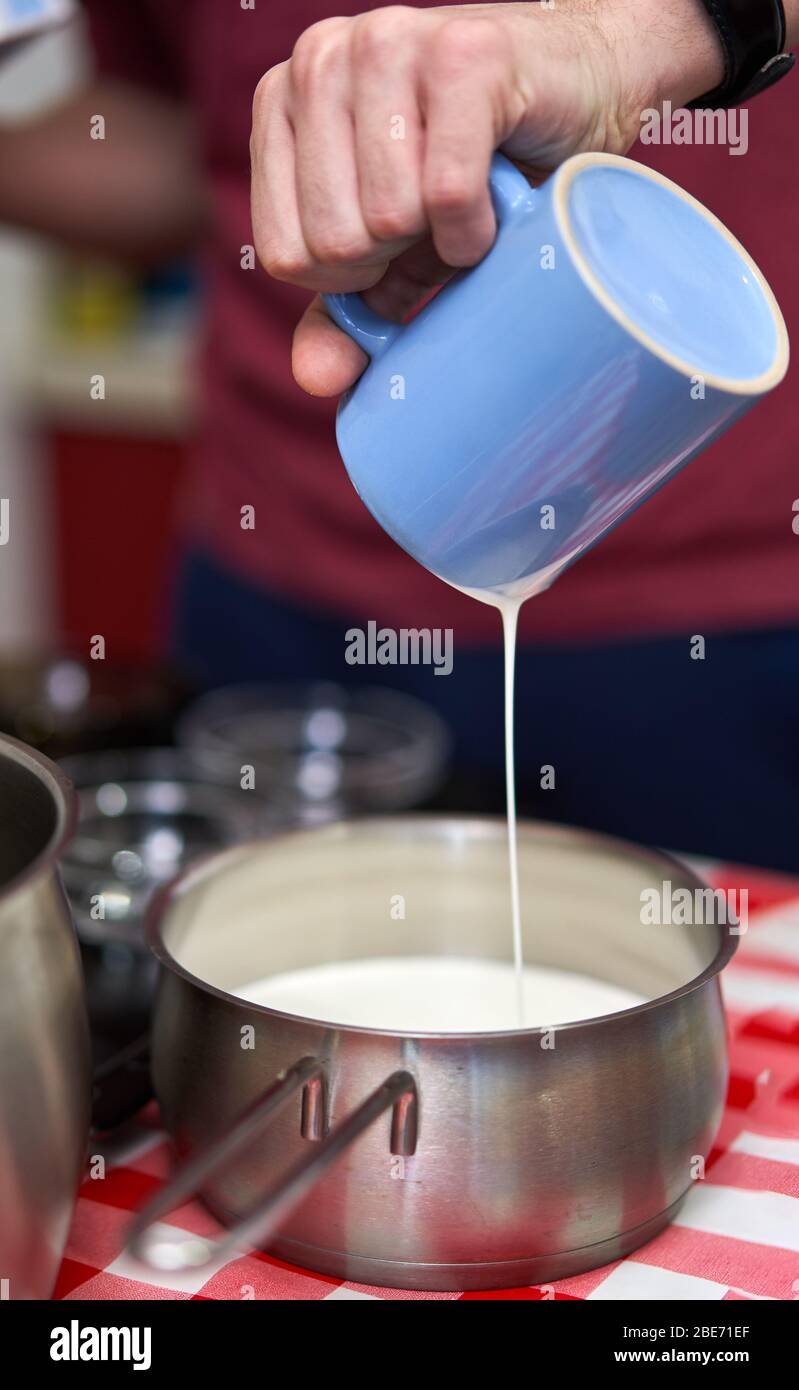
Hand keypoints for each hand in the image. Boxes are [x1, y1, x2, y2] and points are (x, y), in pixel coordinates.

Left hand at [250, 1, 723, 395]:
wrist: (582, 81)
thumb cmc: (477, 162)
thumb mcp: (396, 243)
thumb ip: (346, 305)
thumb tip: (315, 379)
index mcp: (282, 104)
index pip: (284, 253)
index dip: (350, 279)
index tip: (395, 243)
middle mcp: (318, 60)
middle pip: (335, 240)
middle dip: (397, 258)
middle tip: (438, 216)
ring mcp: (386, 43)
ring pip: (387, 217)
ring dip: (443, 237)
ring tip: (468, 196)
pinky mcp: (461, 53)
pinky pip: (448, 193)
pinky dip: (479, 225)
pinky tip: (497, 200)